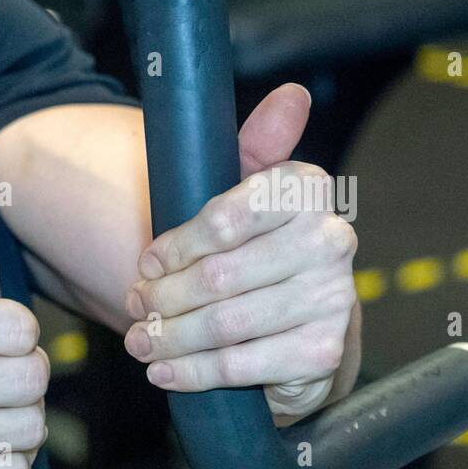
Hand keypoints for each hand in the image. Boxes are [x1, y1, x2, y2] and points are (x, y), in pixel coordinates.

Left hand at [123, 83, 359, 419]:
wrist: (286, 328)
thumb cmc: (246, 253)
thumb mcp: (235, 195)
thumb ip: (252, 146)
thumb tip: (291, 96)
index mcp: (305, 192)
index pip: (231, 214)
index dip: (180, 244)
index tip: (148, 260)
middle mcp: (329, 242)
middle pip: (220, 276)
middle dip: (164, 297)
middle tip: (135, 306)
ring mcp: (331, 300)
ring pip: (225, 322)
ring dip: (169, 336)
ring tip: (140, 340)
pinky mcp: (323, 353)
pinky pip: (243, 364)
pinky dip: (193, 372)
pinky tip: (164, 371)